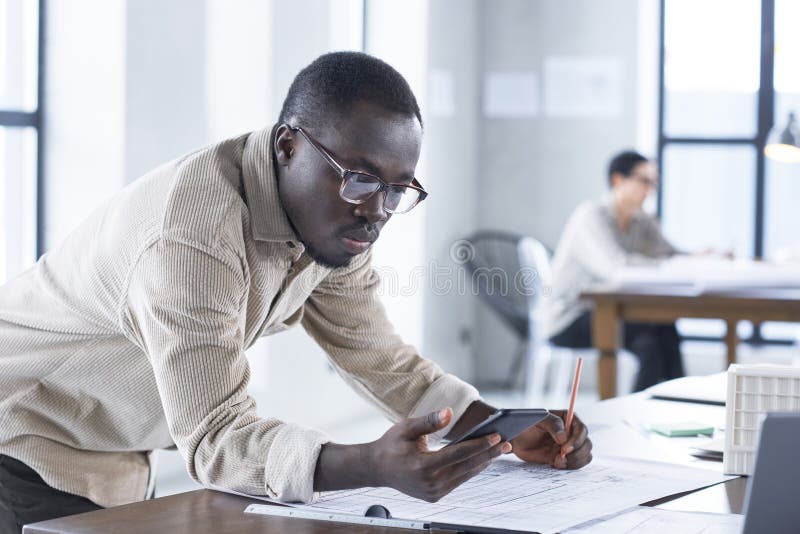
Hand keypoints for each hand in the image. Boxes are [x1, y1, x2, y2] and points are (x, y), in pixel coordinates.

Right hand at [368, 408, 510, 501]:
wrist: (376, 469)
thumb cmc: (390, 445)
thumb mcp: (406, 428)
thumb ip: (429, 421)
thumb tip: (449, 412)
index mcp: (423, 467)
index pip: (458, 454)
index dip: (479, 444)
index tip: (496, 436)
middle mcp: (430, 483)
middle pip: (467, 466)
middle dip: (489, 453)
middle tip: (507, 442)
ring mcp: (433, 492)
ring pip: (466, 475)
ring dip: (484, 462)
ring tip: (500, 449)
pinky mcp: (435, 496)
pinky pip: (459, 480)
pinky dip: (472, 469)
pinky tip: (483, 458)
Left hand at [509, 410, 591, 469]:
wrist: (517, 439)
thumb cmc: (526, 424)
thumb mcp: (538, 419)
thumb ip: (552, 424)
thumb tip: (564, 438)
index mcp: (568, 418)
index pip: (582, 429)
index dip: (576, 440)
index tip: (565, 449)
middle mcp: (572, 432)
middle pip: (586, 444)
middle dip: (576, 453)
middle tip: (560, 457)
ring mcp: (570, 445)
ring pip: (585, 455)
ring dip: (574, 461)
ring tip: (557, 461)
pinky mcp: (565, 457)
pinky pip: (577, 463)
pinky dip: (570, 466)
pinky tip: (556, 463)